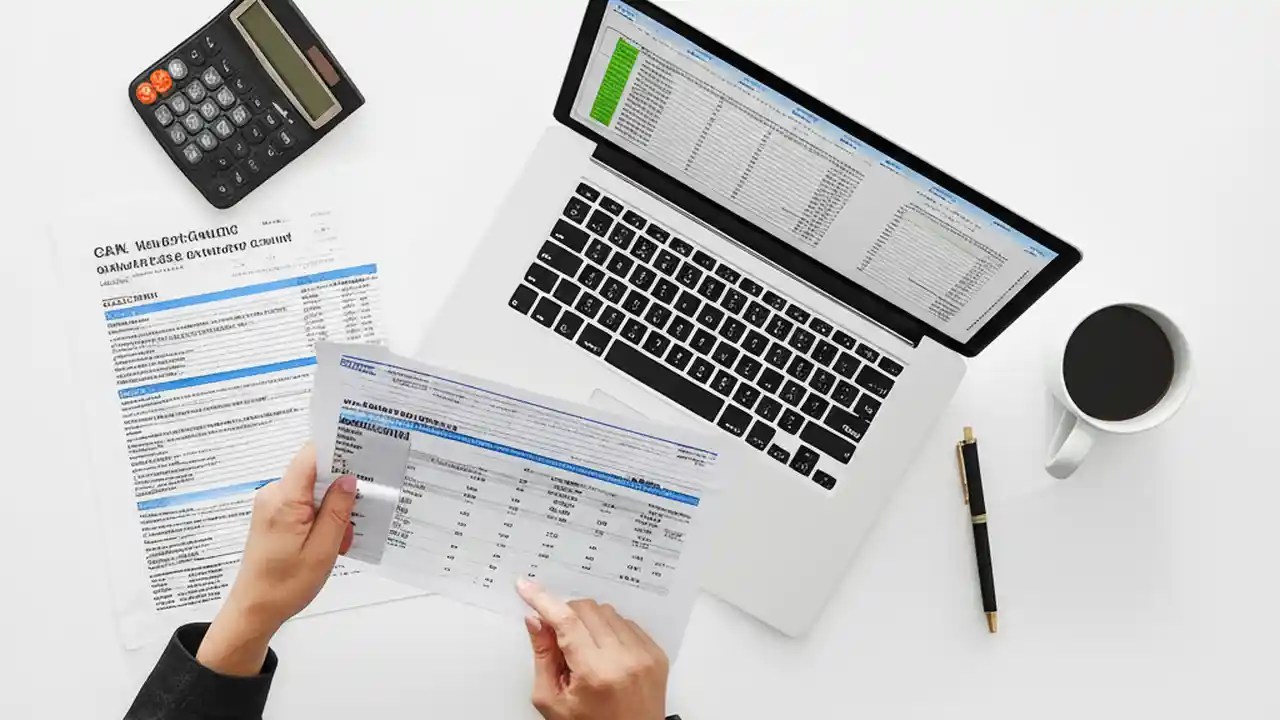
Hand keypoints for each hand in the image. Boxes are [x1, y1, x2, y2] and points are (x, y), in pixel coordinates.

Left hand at [196, 443, 357, 675]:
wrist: (254, 610)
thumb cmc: (286, 585)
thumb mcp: (323, 549)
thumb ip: (337, 510)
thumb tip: (349, 479)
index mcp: (284, 499)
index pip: (311, 455)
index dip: (337, 450)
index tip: (363, 455)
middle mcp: (274, 495)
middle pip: (314, 472)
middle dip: (339, 492)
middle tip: (352, 521)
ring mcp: (271, 504)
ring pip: (312, 490)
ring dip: (331, 509)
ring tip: (337, 540)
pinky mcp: (273, 515)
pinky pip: (303, 503)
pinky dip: (319, 517)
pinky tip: (327, 542)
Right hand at [517, 578, 668, 719]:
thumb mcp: (553, 701)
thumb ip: (543, 656)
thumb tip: (535, 619)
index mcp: (595, 674)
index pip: (566, 623)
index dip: (543, 600)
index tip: (526, 587)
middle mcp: (624, 659)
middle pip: (586, 610)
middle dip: (566, 616)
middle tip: (560, 641)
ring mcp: (644, 654)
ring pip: (607, 612)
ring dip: (589, 623)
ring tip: (586, 653)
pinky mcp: (656, 653)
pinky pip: (627, 623)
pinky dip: (610, 630)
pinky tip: (605, 654)